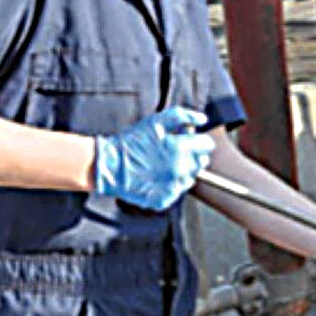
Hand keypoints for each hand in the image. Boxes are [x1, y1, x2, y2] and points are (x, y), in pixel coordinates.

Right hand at [93, 107, 215, 210]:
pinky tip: (156, 177)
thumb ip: (183, 116)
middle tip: (174, 152)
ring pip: (190, 178)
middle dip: (192, 155)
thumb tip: (203, 119)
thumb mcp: (156, 121)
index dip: (198, 141)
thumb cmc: (132, 140)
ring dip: (182, 171)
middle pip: (201, 162)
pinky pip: (176, 191)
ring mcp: (173, 186)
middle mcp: (181, 169)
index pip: (207, 145)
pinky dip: (170, 185)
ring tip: (162, 165)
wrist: (108, 165)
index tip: (188, 140)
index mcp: (182, 149)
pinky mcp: (164, 199)